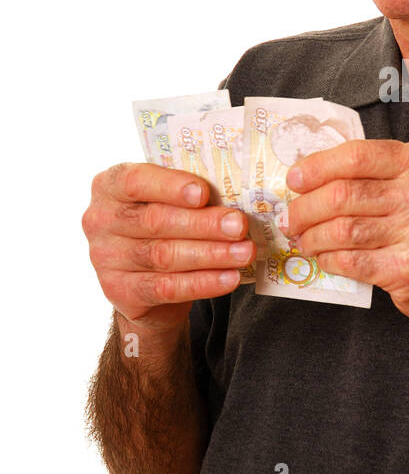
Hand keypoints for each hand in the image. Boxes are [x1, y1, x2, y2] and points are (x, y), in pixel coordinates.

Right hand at [82, 162, 255, 330]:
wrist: (144, 278)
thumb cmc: (162, 224)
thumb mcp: (166, 201)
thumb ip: (188, 193)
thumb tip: (235, 196)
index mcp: (109, 186)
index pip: (135, 181)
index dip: (170, 186)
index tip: (203, 193)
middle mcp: (99, 220)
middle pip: (155, 221)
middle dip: (203, 224)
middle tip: (239, 225)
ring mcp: (105, 258)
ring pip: (164, 256)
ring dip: (210, 254)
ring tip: (244, 252)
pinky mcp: (119, 291)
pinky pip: (166, 288)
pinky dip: (203, 283)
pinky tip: (230, 278)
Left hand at [285, 139, 408, 336]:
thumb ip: (382, 175)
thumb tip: (317, 173)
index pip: (358, 155)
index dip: (317, 166)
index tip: (295, 179)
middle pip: (342, 193)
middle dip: (306, 207)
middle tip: (293, 218)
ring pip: (341, 228)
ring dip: (312, 236)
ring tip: (306, 241)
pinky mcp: (407, 268)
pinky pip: (350, 260)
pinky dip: (329, 260)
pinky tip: (326, 259)